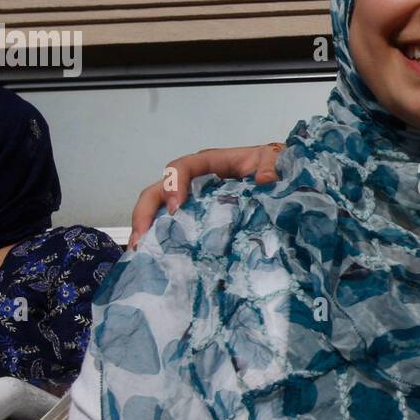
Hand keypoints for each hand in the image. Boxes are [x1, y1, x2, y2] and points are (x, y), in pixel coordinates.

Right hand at [128, 144, 284, 247]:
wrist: (281, 177)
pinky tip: (157, 258)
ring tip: (138, 252)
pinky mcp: (199, 218)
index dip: (174, 185)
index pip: (183, 168)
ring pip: (159, 208)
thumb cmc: (271, 166)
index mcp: (210, 163)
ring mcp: (193, 200)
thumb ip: (270, 167)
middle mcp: (195, 180)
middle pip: (159, 189)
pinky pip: (174, 225)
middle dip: (146, 212)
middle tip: (140, 238)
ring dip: (146, 229)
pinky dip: (162, 239)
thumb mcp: (274, 160)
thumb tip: (264, 180)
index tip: (176, 209)